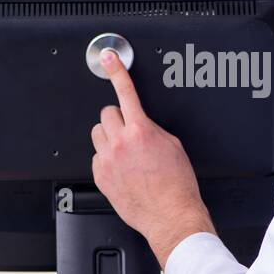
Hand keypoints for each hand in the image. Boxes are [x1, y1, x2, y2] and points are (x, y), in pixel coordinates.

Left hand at [89, 48, 215, 266]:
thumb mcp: (173, 146)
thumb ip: (152, 129)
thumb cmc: (176, 185)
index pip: (125, 92)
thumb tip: (143, 124)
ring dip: (109, 138)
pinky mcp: (100, 176)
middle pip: (107, 114)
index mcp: (141, 130)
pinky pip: (96, 156)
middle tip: (130, 133)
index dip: (116, 71)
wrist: (171, 215)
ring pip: (98, 134)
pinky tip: (122, 170)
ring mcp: (107, 160)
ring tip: (125, 153)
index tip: (109, 58)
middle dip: (118, 119)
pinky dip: (107, 159)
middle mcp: (120, 143)